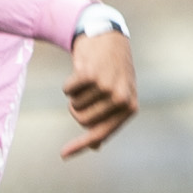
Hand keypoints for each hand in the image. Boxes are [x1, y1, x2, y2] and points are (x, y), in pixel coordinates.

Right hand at [60, 28, 138, 158]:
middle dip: (78, 109)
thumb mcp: (118, 96)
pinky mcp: (90, 74)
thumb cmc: (112, 71)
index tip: (62, 155)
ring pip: (74, 105)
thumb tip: (95, 147)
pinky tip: (81, 70)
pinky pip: (68, 90)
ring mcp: (107, 86)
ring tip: (89, 79)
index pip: (100, 133)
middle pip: (82, 120)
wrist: (108, 37)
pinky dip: (69, 84)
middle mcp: (121, 99)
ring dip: (76, 94)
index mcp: (129, 108)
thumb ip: (108, 120)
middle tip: (86, 93)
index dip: (80, 145)